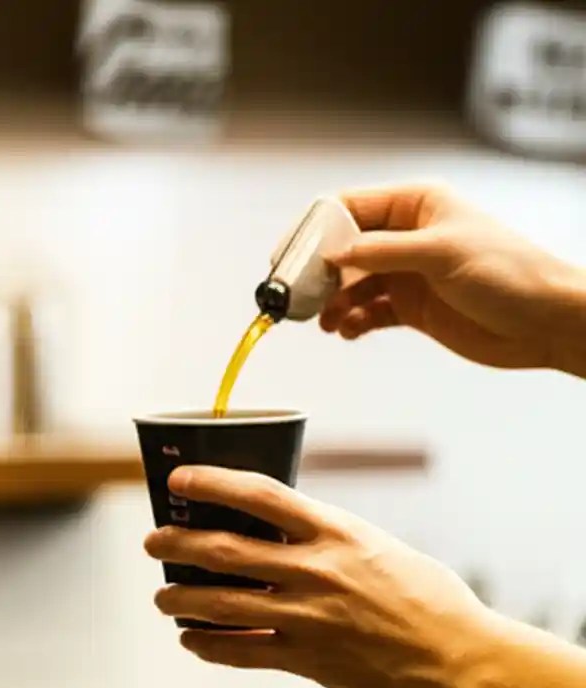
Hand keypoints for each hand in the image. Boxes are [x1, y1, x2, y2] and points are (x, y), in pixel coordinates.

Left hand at [143, 466, 498, 687]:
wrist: (463, 659)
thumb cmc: (427, 598)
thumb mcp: (377, 546)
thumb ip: (327, 535)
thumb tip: (279, 526)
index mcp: (336, 531)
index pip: (260, 494)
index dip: (212, 482)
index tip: (179, 480)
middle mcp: (316, 569)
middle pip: (224, 550)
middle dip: (177, 545)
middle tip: (153, 542)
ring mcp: (309, 616)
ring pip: (221, 603)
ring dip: (180, 599)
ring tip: (163, 598)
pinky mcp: (309, 659)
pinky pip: (241, 651)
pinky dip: (208, 645)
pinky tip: (192, 640)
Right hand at [320, 183, 585, 375]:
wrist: (546, 322)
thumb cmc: (511, 273)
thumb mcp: (440, 253)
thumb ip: (381, 252)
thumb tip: (333, 254)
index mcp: (417, 205)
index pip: (350, 207)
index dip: (317, 228)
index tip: (292, 253)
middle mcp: (408, 236)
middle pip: (343, 248)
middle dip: (319, 272)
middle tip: (299, 294)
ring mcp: (408, 273)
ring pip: (351, 284)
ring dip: (334, 302)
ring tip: (327, 321)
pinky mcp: (412, 307)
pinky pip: (368, 312)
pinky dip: (353, 322)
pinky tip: (349, 331)